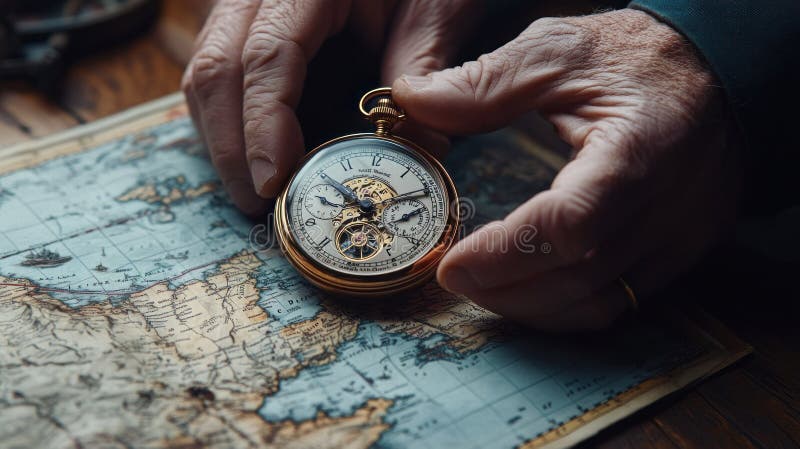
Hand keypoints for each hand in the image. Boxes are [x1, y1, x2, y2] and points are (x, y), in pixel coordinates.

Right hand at [182, 0, 476, 214]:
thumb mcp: (437, 8)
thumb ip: (425, 66)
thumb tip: (419, 145)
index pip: (267, 54)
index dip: (263, 123)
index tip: (271, 181)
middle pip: (217, 67)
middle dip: (231, 145)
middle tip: (258, 205)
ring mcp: (247, 8)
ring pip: (207, 75)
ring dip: (226, 141)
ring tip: (258, 194)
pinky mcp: (246, 29)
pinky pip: (220, 77)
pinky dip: (233, 125)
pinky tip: (260, 161)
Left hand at [393, 9, 740, 330]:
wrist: (722, 72)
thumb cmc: (639, 58)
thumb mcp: (558, 50)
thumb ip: (485, 81)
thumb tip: (413, 98)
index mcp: (635, 152)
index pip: (569, 227)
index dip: (504, 255)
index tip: (451, 262)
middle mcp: (667, 208)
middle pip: (579, 280)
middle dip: (504, 290)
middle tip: (453, 276)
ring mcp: (681, 237)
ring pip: (600, 305)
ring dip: (531, 307)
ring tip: (482, 286)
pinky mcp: (682, 252)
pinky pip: (622, 302)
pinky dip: (566, 306)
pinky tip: (529, 291)